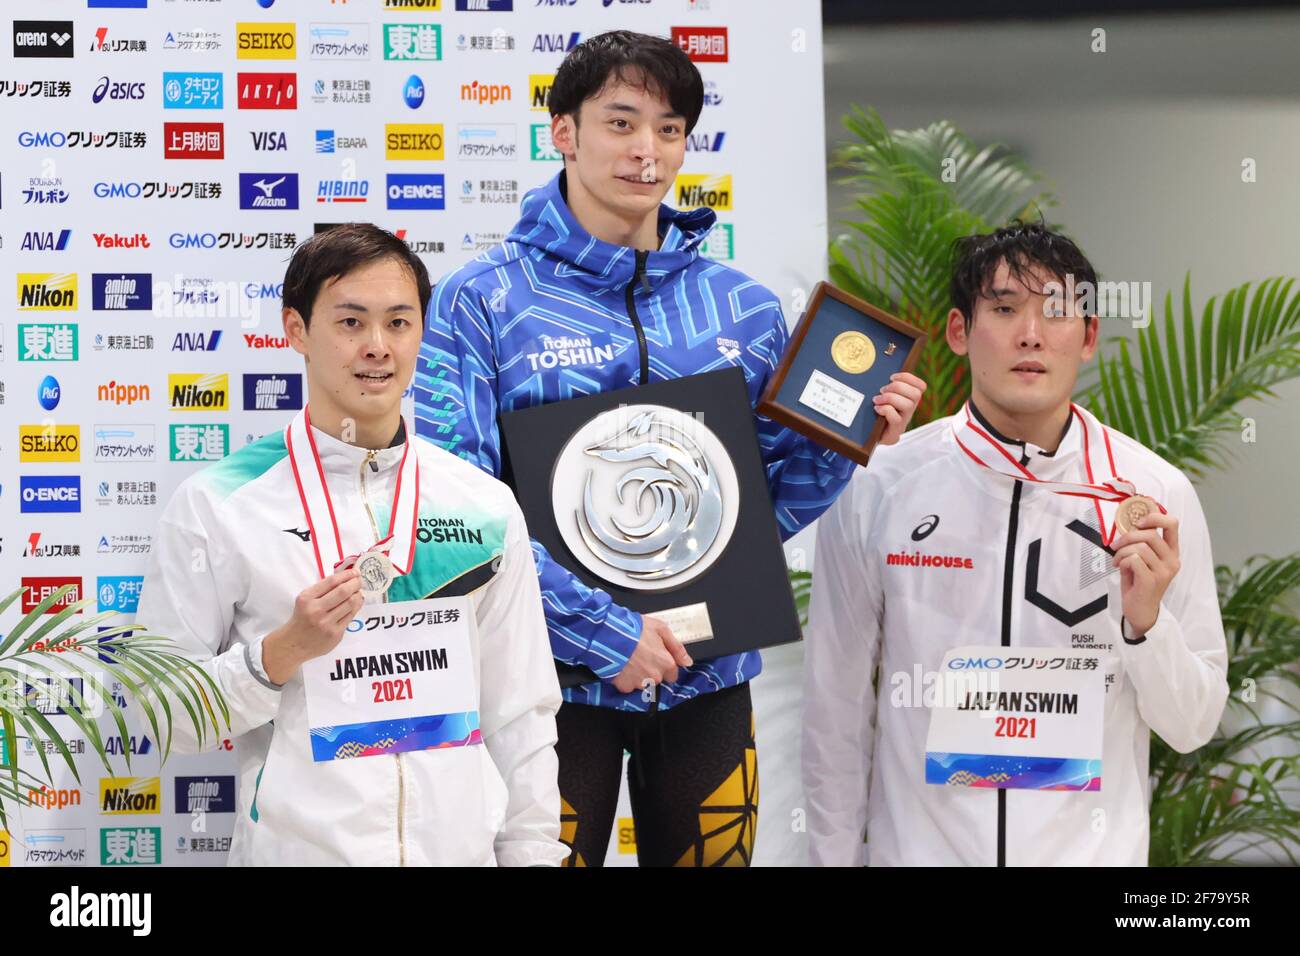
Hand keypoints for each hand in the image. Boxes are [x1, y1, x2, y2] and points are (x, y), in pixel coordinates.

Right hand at [262, 569, 363, 684]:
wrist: (294, 644)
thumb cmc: (302, 618)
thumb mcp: (305, 600)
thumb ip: (322, 590)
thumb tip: (345, 578)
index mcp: (307, 598)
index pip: (331, 582)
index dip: (346, 575)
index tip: (354, 572)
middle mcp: (316, 610)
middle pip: (343, 592)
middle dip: (355, 583)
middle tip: (360, 581)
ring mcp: (326, 623)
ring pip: (350, 604)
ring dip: (358, 595)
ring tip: (358, 592)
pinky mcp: (335, 634)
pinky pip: (350, 616)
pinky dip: (356, 607)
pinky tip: (356, 603)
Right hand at [611, 615, 692, 694]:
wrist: (608, 635)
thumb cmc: (633, 629)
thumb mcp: (660, 629)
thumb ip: (676, 647)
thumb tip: (687, 661)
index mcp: (666, 663)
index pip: (673, 674)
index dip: (665, 664)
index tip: (656, 657)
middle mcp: (655, 676)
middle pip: (658, 678)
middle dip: (651, 669)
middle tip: (641, 655)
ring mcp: (639, 683)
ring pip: (643, 683)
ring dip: (639, 674)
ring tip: (630, 659)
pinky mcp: (625, 687)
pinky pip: (628, 685)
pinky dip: (626, 678)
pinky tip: (622, 665)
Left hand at [874, 372, 926, 444]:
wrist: (872, 437)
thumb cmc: (877, 414)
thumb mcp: (883, 398)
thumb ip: (886, 388)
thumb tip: (880, 373)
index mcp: (909, 400)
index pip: (921, 386)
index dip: (908, 378)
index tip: (892, 377)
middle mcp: (910, 410)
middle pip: (916, 394)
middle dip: (898, 387)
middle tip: (883, 389)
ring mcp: (904, 421)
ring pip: (908, 405)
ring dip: (891, 398)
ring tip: (877, 399)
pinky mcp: (896, 431)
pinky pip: (896, 418)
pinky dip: (885, 410)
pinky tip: (877, 409)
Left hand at [1111, 511, 1180, 636]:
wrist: (1140, 610)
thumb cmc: (1138, 582)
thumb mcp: (1142, 559)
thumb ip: (1141, 543)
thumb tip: (1129, 524)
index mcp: (1171, 552)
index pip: (1172, 524)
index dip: (1154, 517)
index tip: (1137, 522)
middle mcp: (1172, 560)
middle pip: (1150, 534)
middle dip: (1127, 537)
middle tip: (1116, 546)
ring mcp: (1164, 571)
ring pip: (1139, 548)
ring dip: (1122, 552)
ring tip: (1117, 561)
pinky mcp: (1152, 581)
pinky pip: (1133, 560)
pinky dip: (1122, 561)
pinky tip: (1120, 568)